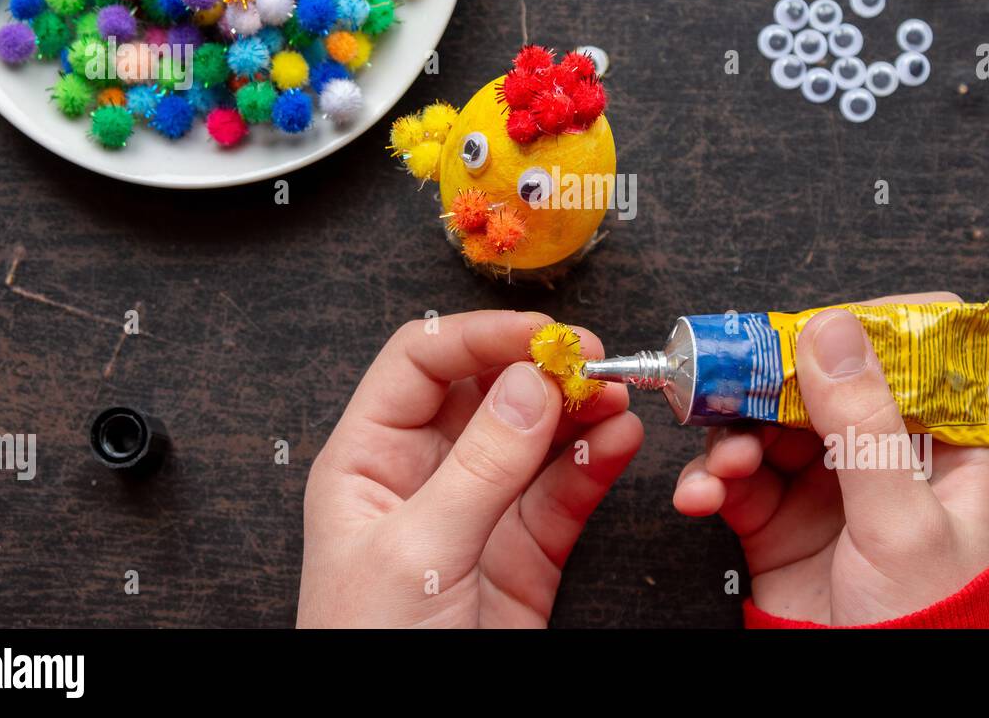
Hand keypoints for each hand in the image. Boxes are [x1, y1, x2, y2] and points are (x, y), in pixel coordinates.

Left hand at [298, 310, 642, 626]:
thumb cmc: (371, 654)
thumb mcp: (418, 554)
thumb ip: (480, 466)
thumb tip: (530, 383)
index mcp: (369, 461)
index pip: (423, 363)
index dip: (483, 337)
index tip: (543, 335)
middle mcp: (423, 476)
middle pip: (487, 391)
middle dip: (542, 368)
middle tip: (593, 360)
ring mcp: (477, 512)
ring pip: (535, 436)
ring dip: (579, 410)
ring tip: (619, 397)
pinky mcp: (523, 552)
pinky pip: (564, 491)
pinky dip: (596, 461)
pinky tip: (620, 441)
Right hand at [673, 293, 988, 625]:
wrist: (869, 702)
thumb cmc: (925, 626)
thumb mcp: (900, 521)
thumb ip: (865, 425)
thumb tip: (832, 332)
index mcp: (948, 443)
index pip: (918, 349)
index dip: (866, 327)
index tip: (814, 330)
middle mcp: (886, 451)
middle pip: (823, 377)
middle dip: (768, 378)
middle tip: (726, 377)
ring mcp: (827, 480)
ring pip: (768, 418)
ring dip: (732, 432)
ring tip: (724, 464)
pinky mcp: (776, 513)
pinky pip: (733, 473)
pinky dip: (709, 477)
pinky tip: (701, 495)